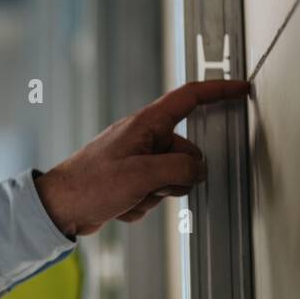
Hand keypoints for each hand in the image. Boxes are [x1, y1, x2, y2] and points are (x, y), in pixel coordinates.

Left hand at [34, 80, 249, 236]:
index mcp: (144, 125)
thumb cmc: (89, 185)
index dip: (217, 91)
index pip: (188, 99)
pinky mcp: (129, 181)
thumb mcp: (142, 176)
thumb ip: (179, 169)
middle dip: (176, 177)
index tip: (240, 89)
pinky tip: (120, 205)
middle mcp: (141, 139)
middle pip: (186, 152)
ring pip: (172, 178)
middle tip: (149, 186)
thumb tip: (198, 170)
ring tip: (128, 196)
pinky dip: (142, 204)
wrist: (58, 209)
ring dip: (156, 194)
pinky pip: (154, 194)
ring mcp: (135, 160)